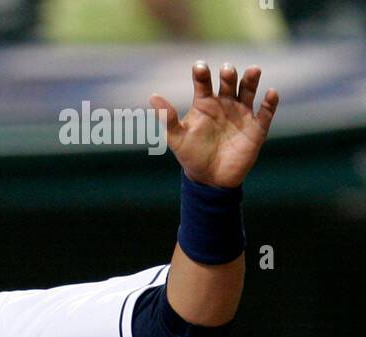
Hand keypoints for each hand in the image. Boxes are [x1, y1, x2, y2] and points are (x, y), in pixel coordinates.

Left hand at [152, 62, 278, 188]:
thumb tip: (152, 96)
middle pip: (229, 82)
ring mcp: (241, 113)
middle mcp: (225, 103)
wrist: (210, 180)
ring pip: (248, 90)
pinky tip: (271, 94)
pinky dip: (270, 102)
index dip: (202, 73)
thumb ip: (168, 118)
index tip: (199, 68)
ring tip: (253, 71)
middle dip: (229, 74)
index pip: (203, 82)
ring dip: (251, 79)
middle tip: (227, 72)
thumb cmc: (192, 156)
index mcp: (205, 103)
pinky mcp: (256, 127)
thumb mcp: (177, 138)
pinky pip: (266, 112)